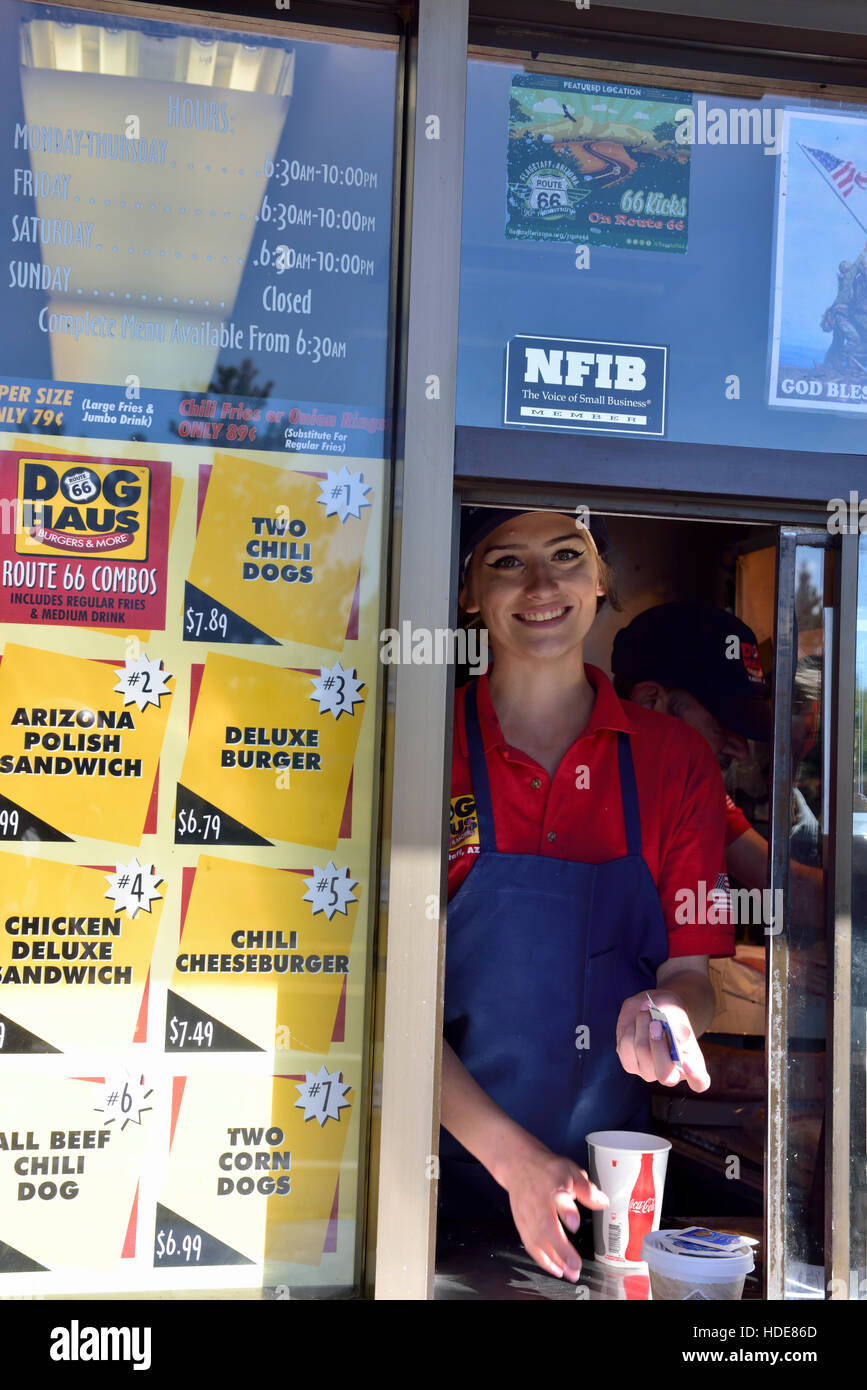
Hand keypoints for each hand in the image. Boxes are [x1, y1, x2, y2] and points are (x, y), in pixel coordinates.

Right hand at [500, 1142, 608, 1282]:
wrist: (519, 1165)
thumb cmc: (548, 1169)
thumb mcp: (570, 1170)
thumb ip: (587, 1189)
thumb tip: (603, 1202)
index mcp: (553, 1185)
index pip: (558, 1197)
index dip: (566, 1211)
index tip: (575, 1223)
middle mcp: (538, 1201)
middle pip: (546, 1226)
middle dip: (560, 1248)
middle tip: (575, 1265)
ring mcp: (527, 1214)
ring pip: (537, 1240)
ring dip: (553, 1260)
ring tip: (570, 1273)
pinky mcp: (521, 1223)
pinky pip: (530, 1245)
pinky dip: (542, 1260)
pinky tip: (556, 1269)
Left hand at [616, 989, 710, 1092]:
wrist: (652, 1008)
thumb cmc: (671, 1013)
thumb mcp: (676, 1014)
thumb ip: (678, 1026)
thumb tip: (679, 1036)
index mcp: (693, 1065)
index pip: (699, 1082)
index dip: (694, 1076)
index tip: (688, 1063)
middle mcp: (671, 1075)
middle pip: (664, 1072)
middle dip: (658, 1043)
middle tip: (656, 1021)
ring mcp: (649, 1072)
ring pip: (642, 1052)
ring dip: (642, 1025)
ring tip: (646, 1011)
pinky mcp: (630, 1065)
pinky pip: (625, 1047)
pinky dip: (630, 1030)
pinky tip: (636, 1024)